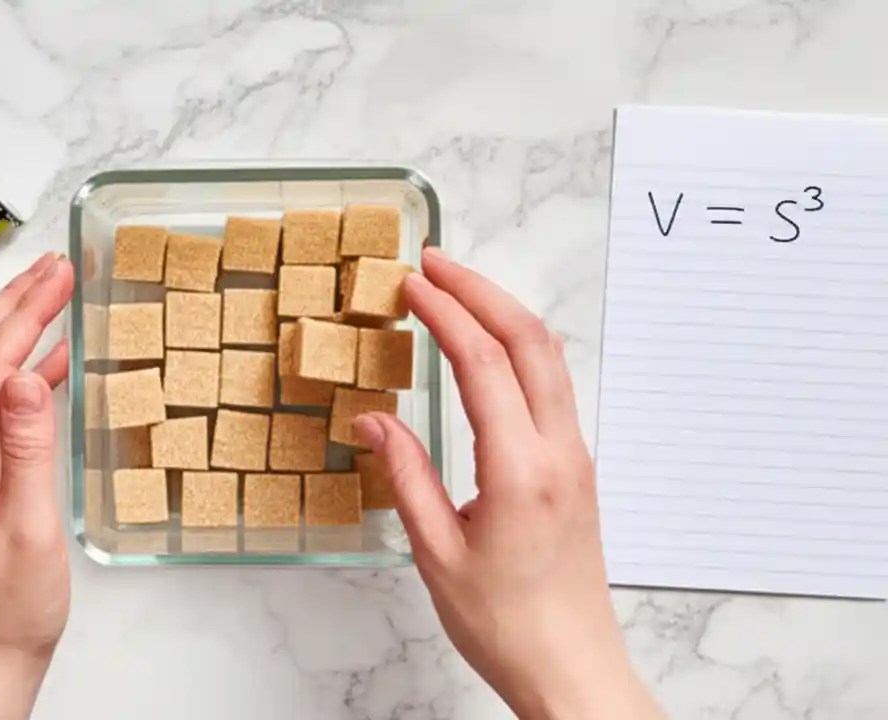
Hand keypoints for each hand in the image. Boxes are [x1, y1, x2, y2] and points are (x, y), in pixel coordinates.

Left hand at [0, 251, 73, 719]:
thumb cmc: (7, 609)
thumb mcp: (29, 530)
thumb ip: (27, 448)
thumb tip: (25, 375)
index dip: (25, 313)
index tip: (58, 273)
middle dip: (11, 303)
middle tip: (54, 266)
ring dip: (10, 328)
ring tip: (52, 293)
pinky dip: (17, 372)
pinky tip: (50, 362)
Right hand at [354, 248, 662, 719]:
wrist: (571, 667)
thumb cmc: (506, 624)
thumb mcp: (436, 553)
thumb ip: (405, 476)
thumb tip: (374, 419)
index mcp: (521, 470)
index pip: (484, 364)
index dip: (447, 313)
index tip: (412, 282)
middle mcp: (560, 452)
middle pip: (529, 341)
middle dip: (480, 290)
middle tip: (433, 261)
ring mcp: (576, 456)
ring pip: (548, 358)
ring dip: (503, 313)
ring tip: (455, 288)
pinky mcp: (577, 468)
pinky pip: (552, 385)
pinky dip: (518, 347)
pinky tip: (487, 345)